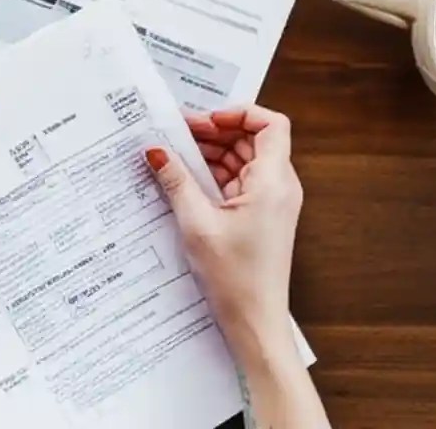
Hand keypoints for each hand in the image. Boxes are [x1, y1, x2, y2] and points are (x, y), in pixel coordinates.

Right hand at [145, 105, 300, 364]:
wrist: (255, 322)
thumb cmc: (234, 278)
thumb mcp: (196, 224)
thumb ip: (176, 181)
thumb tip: (156, 151)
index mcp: (274, 182)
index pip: (271, 124)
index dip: (240, 113)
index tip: (207, 120)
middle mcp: (279, 187)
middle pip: (253, 139)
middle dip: (216, 131)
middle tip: (178, 132)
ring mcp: (272, 202)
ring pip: (244, 160)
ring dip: (213, 153)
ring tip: (175, 154)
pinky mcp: (261, 217)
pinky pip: (240, 182)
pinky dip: (215, 175)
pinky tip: (186, 180)